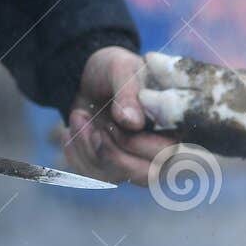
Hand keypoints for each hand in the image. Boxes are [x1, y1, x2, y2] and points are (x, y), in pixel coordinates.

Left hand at [63, 46, 172, 185]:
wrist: (92, 77)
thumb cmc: (114, 69)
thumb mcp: (119, 69)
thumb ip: (128, 92)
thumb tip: (133, 123)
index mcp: (173, 125)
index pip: (168, 154)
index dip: (136, 143)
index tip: (115, 119)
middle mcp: (163, 150)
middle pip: (146, 175)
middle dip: (110, 151)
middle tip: (91, 120)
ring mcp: (137, 161)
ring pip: (116, 176)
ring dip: (87, 147)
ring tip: (79, 115)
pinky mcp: (113, 167)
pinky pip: (94, 176)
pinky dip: (76, 153)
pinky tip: (72, 130)